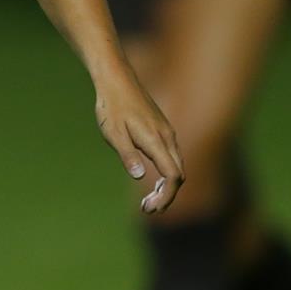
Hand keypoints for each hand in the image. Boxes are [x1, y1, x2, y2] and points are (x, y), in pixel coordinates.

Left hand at [94, 68, 183, 214]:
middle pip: (178, 174)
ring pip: (176, 166)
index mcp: (156, 140)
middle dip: (166, 196)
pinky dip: (166, 174)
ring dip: (166, 186)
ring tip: (147, 202)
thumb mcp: (114, 134)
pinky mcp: (162, 130)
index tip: (150, 209)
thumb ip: (128, 155)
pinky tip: (151, 181)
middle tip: (146, 209)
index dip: (166, 196)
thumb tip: (140, 176)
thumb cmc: (112, 106)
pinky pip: (171, 157)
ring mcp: (166, 133)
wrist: (116, 80)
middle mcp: (167, 137)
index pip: (173, 176)